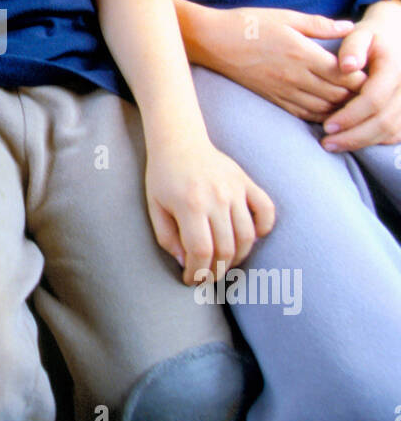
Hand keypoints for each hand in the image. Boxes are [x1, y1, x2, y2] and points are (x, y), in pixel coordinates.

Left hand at [145, 140, 275, 286]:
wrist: (179, 141)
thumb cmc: (163, 177)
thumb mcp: (154, 208)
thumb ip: (167, 239)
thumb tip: (186, 263)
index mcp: (190, 205)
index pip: (202, 252)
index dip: (198, 272)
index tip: (192, 279)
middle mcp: (217, 198)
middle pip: (226, 249)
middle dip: (216, 271)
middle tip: (207, 276)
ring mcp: (235, 189)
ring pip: (247, 236)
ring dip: (237, 257)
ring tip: (224, 262)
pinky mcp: (247, 182)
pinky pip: (266, 210)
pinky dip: (264, 228)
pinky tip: (252, 238)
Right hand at [196, 6, 364, 120]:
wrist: (213, 41)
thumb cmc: (248, 24)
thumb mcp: (286, 16)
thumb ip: (319, 25)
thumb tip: (348, 28)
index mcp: (302, 54)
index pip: (342, 73)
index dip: (359, 76)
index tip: (366, 70)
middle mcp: (294, 77)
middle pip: (336, 94)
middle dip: (354, 93)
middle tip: (363, 88)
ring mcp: (282, 91)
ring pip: (321, 108)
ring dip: (339, 107)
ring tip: (349, 100)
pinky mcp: (272, 99)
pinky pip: (302, 114)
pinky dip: (319, 115)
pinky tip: (326, 110)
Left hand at [321, 0, 400, 150]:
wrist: (396, 38)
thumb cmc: (372, 38)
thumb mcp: (361, 34)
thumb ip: (353, 46)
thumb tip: (347, 66)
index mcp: (395, 68)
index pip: (374, 100)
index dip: (350, 116)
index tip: (327, 125)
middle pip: (383, 121)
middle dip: (353, 136)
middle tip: (326, 143)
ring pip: (390, 132)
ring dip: (361, 142)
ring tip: (334, 145)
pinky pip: (396, 134)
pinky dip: (374, 140)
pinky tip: (353, 141)